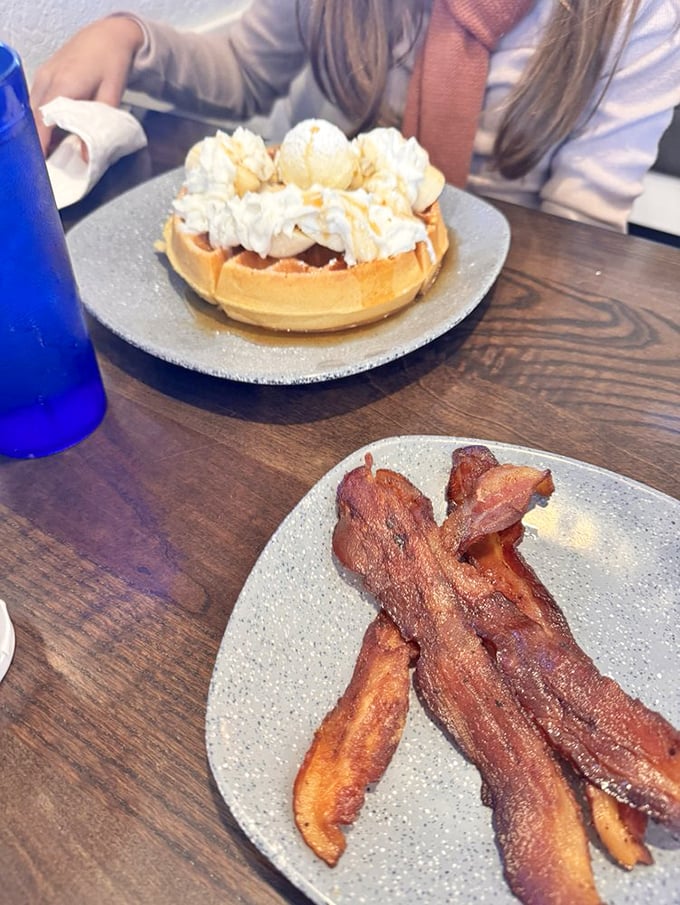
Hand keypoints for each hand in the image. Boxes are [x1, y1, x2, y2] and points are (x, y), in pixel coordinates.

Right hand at [30, 16, 144, 154]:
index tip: (42, 166)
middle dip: (37, 143)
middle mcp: (48, 80)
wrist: (108, 36)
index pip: (42, 121)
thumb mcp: (112, 96)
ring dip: (38, 131)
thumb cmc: (112, 64)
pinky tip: (51, 134)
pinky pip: (35, 102)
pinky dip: (40, 119)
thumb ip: (99, 126)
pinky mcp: (44, 76)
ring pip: (31, 110)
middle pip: (33, 118)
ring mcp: (43, 76)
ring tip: (49, 155)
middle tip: (47, 166)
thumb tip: (86, 157)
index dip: (40, 145)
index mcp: (63, 85)